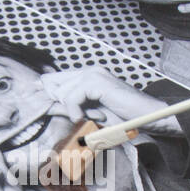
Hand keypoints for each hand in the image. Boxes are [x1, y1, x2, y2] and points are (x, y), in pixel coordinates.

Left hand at [39, 66, 180, 134]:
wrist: (147, 117)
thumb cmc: (123, 118)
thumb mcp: (91, 114)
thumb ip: (72, 108)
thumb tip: (50, 108)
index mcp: (87, 76)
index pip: (54, 78)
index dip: (46, 93)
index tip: (42, 108)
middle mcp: (89, 71)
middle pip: (53, 83)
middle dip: (54, 103)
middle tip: (67, 117)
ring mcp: (94, 74)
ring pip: (62, 90)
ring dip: (68, 108)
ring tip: (82, 119)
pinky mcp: (98, 82)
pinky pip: (73, 95)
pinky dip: (74, 109)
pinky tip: (82, 118)